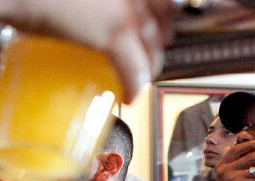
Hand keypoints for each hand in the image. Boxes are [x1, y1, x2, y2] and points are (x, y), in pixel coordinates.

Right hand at [9, 0, 177, 102]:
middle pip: (161, 23)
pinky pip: (136, 68)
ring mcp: (127, 8)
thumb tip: (89, 13)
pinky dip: (134, 86)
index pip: (165, 2)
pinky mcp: (115, 32)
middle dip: (157, 44)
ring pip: (152, 47)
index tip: (160, 28)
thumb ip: (95, 1)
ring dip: (149, 68)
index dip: (165, 17)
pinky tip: (129, 97)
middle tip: (147, 56)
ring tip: (138, 78)